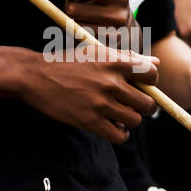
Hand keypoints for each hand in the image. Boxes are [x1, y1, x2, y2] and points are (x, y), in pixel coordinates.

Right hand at [20, 44, 159, 145]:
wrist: (34, 76)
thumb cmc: (66, 63)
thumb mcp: (96, 54)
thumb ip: (128, 58)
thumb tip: (156, 62)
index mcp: (113, 60)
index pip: (152, 74)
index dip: (152, 82)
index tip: (143, 86)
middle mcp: (110, 82)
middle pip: (148, 103)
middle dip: (145, 107)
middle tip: (134, 106)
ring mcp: (100, 103)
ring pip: (135, 121)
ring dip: (130, 121)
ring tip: (120, 117)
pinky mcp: (89, 121)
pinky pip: (119, 136)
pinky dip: (120, 134)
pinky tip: (113, 127)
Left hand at [63, 0, 131, 33]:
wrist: (126, 30)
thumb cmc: (111, 3)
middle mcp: (119, 14)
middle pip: (76, 9)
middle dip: (69, 4)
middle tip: (72, 3)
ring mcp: (112, 32)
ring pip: (75, 24)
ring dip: (72, 19)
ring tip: (81, 15)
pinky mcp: (104, 46)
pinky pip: (79, 36)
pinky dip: (77, 30)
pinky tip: (85, 26)